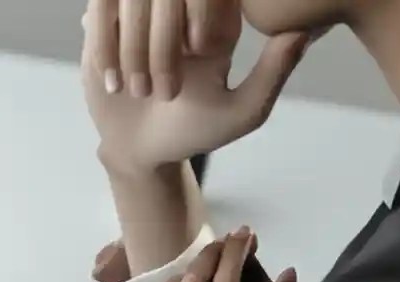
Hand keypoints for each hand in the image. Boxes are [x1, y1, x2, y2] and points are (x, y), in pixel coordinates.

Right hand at [82, 0, 310, 172]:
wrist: (139, 149)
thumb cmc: (193, 133)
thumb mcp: (241, 112)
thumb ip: (272, 73)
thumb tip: (301, 30)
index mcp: (218, 21)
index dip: (204, 18)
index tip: (199, 61)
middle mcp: (177, 13)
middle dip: (164, 45)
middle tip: (167, 93)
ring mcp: (139, 17)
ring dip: (132, 48)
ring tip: (137, 93)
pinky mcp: (103, 26)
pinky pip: (98, 12)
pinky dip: (103, 48)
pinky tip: (112, 83)